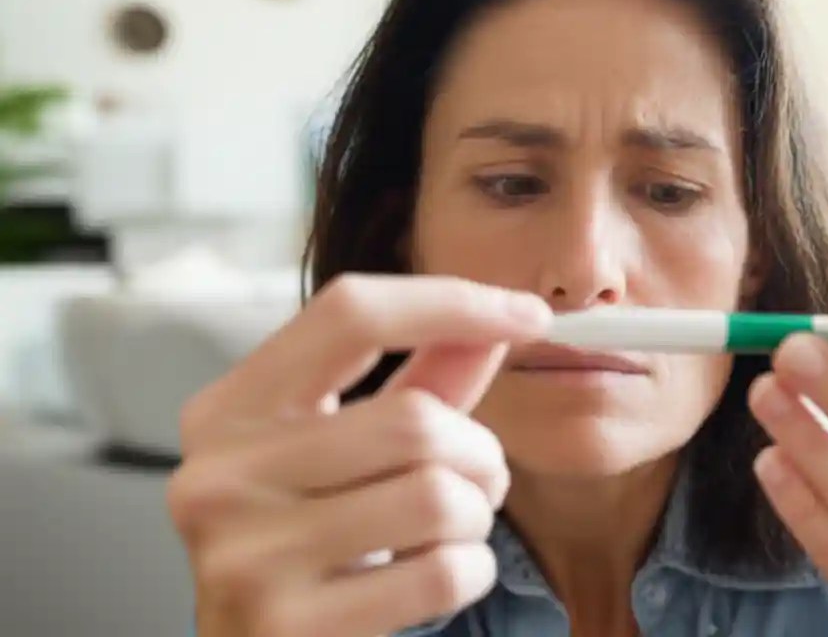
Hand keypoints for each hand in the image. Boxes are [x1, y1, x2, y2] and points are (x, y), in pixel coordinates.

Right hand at [166, 275, 550, 636]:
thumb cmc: (313, 543)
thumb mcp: (352, 449)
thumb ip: (423, 380)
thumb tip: (497, 317)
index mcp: (228, 410)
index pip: (349, 314)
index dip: (452, 302)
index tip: (530, 313)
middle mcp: (218, 476)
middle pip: (415, 420)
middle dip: (481, 452)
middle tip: (479, 478)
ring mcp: (245, 556)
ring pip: (437, 497)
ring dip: (476, 515)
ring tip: (450, 529)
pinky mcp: (287, 627)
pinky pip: (441, 573)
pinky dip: (470, 570)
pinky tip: (435, 575)